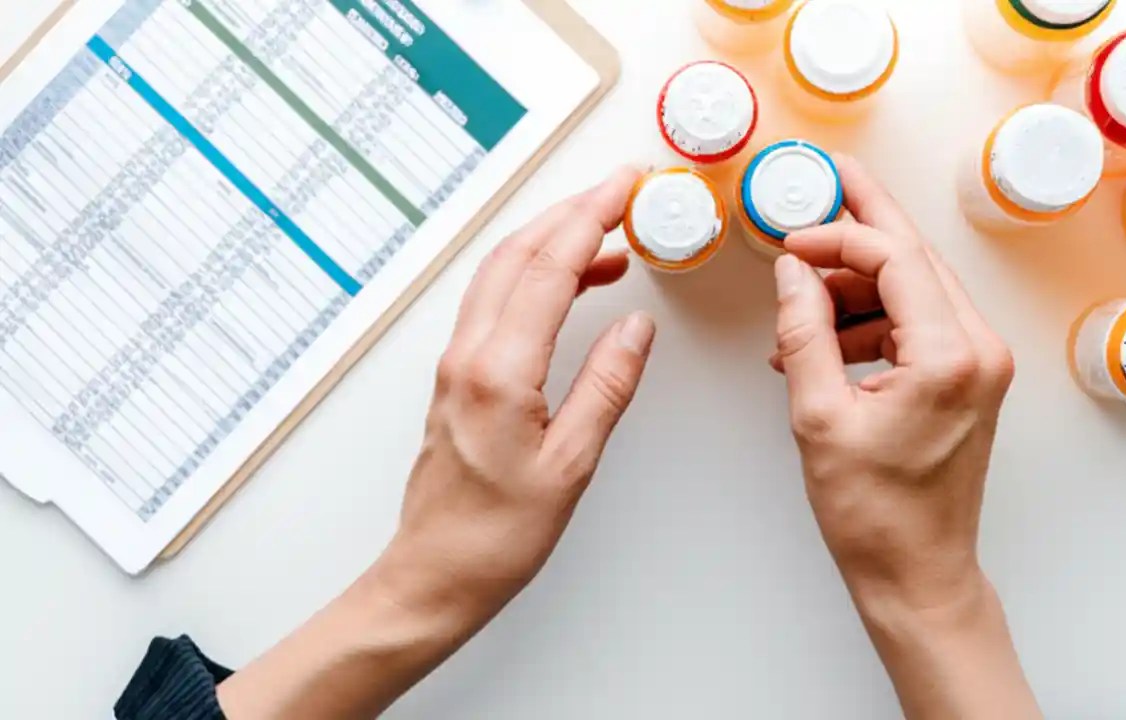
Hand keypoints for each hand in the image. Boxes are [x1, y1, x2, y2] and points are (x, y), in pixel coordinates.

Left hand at [374, 164, 654, 619]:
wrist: (434, 573)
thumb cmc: (496, 535)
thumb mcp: (571, 464)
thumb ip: (606, 385)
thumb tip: (636, 327)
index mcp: (499, 371)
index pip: (550, 267)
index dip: (592, 217)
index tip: (624, 186)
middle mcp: (468, 354)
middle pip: (520, 253)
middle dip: (572, 211)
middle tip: (620, 191)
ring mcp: (456, 362)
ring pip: (503, 272)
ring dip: (552, 239)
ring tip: (607, 235)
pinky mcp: (457, 376)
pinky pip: (496, 301)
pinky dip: (535, 275)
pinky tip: (570, 285)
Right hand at [771, 155, 1038, 717]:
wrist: (917, 574)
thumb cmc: (876, 515)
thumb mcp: (820, 417)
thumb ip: (804, 333)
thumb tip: (792, 273)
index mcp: (951, 356)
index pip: (896, 259)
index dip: (838, 237)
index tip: (792, 235)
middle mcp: (979, 350)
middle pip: (915, 259)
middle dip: (860, 226)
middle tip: (823, 184)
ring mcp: (979, 364)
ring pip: (914, 289)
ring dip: (856, 285)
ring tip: (799, 301)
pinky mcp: (967, 379)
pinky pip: (916, 324)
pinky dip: (869, 322)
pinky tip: (821, 340)